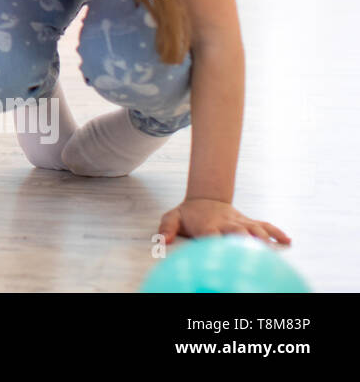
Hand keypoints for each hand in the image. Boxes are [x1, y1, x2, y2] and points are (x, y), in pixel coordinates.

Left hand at [158, 198, 289, 244]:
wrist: (205, 197)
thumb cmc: (188, 214)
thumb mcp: (172, 217)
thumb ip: (166, 229)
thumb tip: (161, 241)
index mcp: (207, 225)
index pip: (211, 234)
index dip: (216, 242)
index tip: (222, 251)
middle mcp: (226, 223)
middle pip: (237, 231)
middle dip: (244, 240)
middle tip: (253, 251)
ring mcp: (239, 221)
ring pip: (254, 228)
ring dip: (264, 237)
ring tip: (273, 249)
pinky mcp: (248, 221)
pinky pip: (265, 225)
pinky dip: (276, 232)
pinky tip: (288, 241)